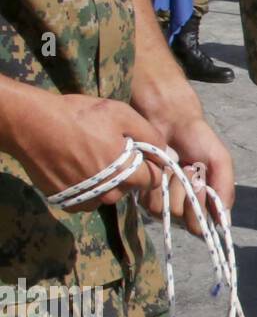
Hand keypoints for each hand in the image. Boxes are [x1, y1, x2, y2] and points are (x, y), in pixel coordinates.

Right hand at [7, 92, 166, 211]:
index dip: (150, 165)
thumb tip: (165, 151)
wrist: (32, 125)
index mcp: (127, 173)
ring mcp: (86, 200)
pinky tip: (78, 168)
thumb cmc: (80, 116)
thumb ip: (150, 135)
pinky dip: (87, 188)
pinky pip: (88, 200)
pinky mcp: (67, 202)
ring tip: (92, 157)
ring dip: (107, 181)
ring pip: (109, 195)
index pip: (153, 180)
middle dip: (128, 172)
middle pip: (130, 187)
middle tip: (110, 150)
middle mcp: (109, 193)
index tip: (138, 153)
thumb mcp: (122, 115)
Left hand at [148, 114, 235, 236]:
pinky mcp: (144, 195)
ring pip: (167, 212)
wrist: (170, 122)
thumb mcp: (220, 161)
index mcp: (206, 202)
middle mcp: (185, 206)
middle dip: (189, 195)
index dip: (201, 212)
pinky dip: (158, 184)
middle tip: (190, 169)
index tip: (202, 186)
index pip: (202, 228)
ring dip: (173, 186)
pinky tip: (163, 167)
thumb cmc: (198, 140)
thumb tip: (225, 223)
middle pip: (185, 223)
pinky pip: (149, 202)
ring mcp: (164, 202)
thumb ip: (225, 188)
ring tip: (177, 165)